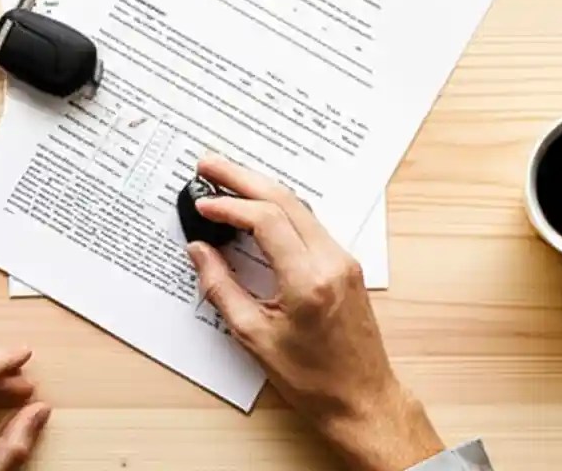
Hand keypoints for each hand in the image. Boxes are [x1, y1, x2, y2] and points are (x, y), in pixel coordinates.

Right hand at [187, 156, 444, 470]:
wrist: (362, 399)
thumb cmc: (313, 379)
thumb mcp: (254, 336)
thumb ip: (221, 288)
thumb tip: (199, 252)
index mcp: (308, 280)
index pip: (266, 220)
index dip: (230, 206)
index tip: (202, 203)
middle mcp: (332, 261)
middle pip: (285, 200)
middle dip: (243, 177)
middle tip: (208, 163)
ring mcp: (343, 260)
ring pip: (299, 207)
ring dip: (262, 188)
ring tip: (227, 178)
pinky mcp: (345, 265)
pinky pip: (309, 223)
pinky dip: (279, 208)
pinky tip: (258, 205)